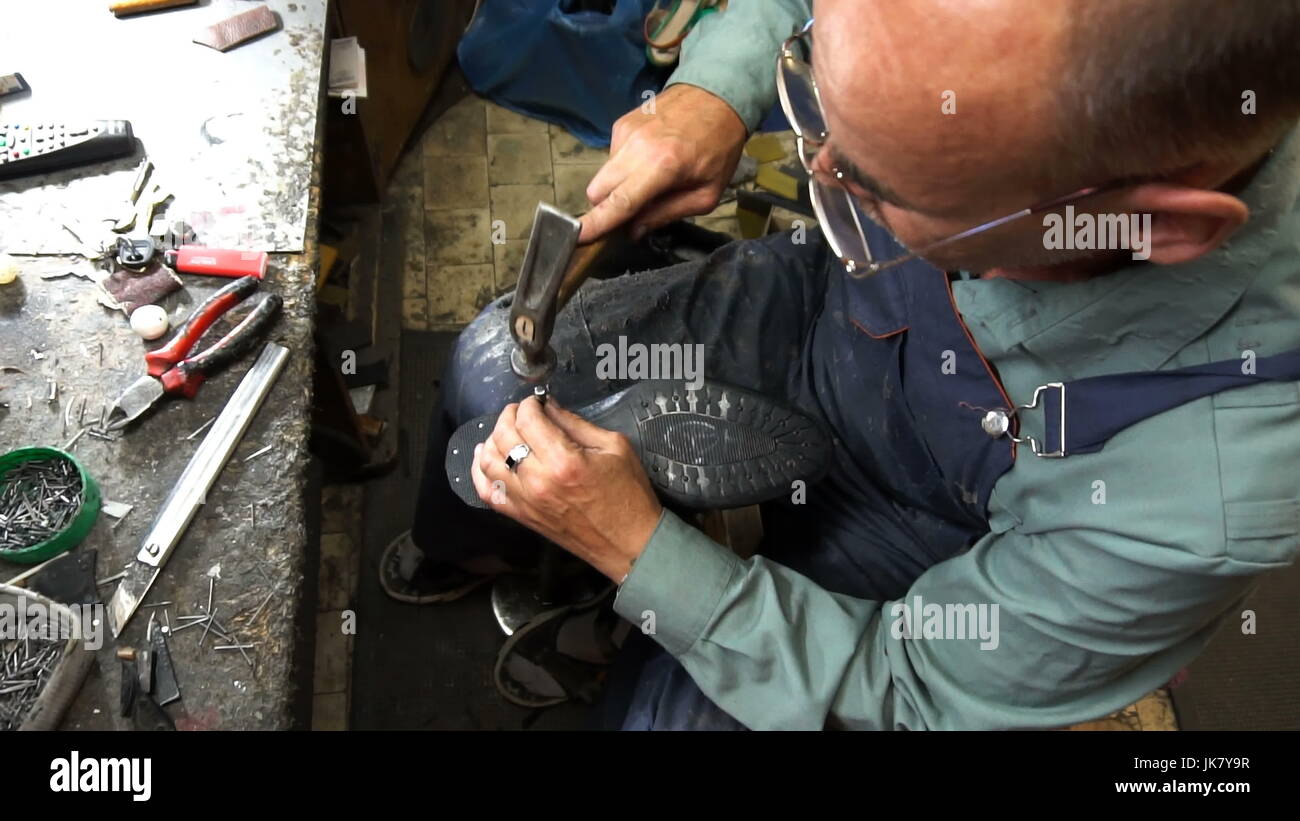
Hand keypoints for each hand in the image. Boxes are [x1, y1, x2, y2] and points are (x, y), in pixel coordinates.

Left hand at [470, 396, 663, 580]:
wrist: (629, 543)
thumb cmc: (629, 496)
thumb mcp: (614, 447)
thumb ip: (576, 424)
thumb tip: (548, 407)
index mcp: (564, 461)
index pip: (528, 420)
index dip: (529, 404)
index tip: (537, 402)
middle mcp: (538, 481)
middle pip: (505, 435)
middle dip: (510, 415)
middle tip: (522, 411)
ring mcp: (525, 501)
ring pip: (489, 460)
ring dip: (494, 437)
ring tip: (506, 429)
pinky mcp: (521, 516)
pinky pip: (487, 491)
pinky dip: (480, 470)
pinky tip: (484, 455)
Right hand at [579, 84, 747, 242]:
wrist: (718, 94)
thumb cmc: (719, 147)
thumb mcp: (705, 193)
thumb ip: (667, 213)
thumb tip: (634, 231)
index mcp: (661, 166)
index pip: (620, 202)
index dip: (597, 223)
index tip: (577, 237)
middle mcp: (636, 147)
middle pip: (598, 190)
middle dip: (607, 205)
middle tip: (633, 208)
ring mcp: (625, 131)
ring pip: (603, 174)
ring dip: (618, 185)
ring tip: (649, 177)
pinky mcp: (621, 122)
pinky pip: (612, 156)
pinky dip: (625, 165)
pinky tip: (649, 157)